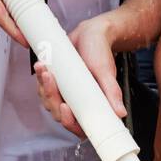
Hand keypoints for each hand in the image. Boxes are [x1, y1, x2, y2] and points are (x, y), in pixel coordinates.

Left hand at [33, 16, 124, 137]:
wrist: (92, 34)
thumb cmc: (101, 54)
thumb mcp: (106, 72)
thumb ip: (112, 92)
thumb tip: (121, 113)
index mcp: (90, 106)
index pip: (77, 126)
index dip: (69, 121)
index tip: (65, 107)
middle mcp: (76, 103)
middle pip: (58, 112)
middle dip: (51, 96)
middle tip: (50, 78)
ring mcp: (64, 94)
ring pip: (48, 100)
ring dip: (43, 85)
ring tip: (44, 68)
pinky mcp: (55, 82)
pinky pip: (43, 86)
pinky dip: (40, 77)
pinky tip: (41, 65)